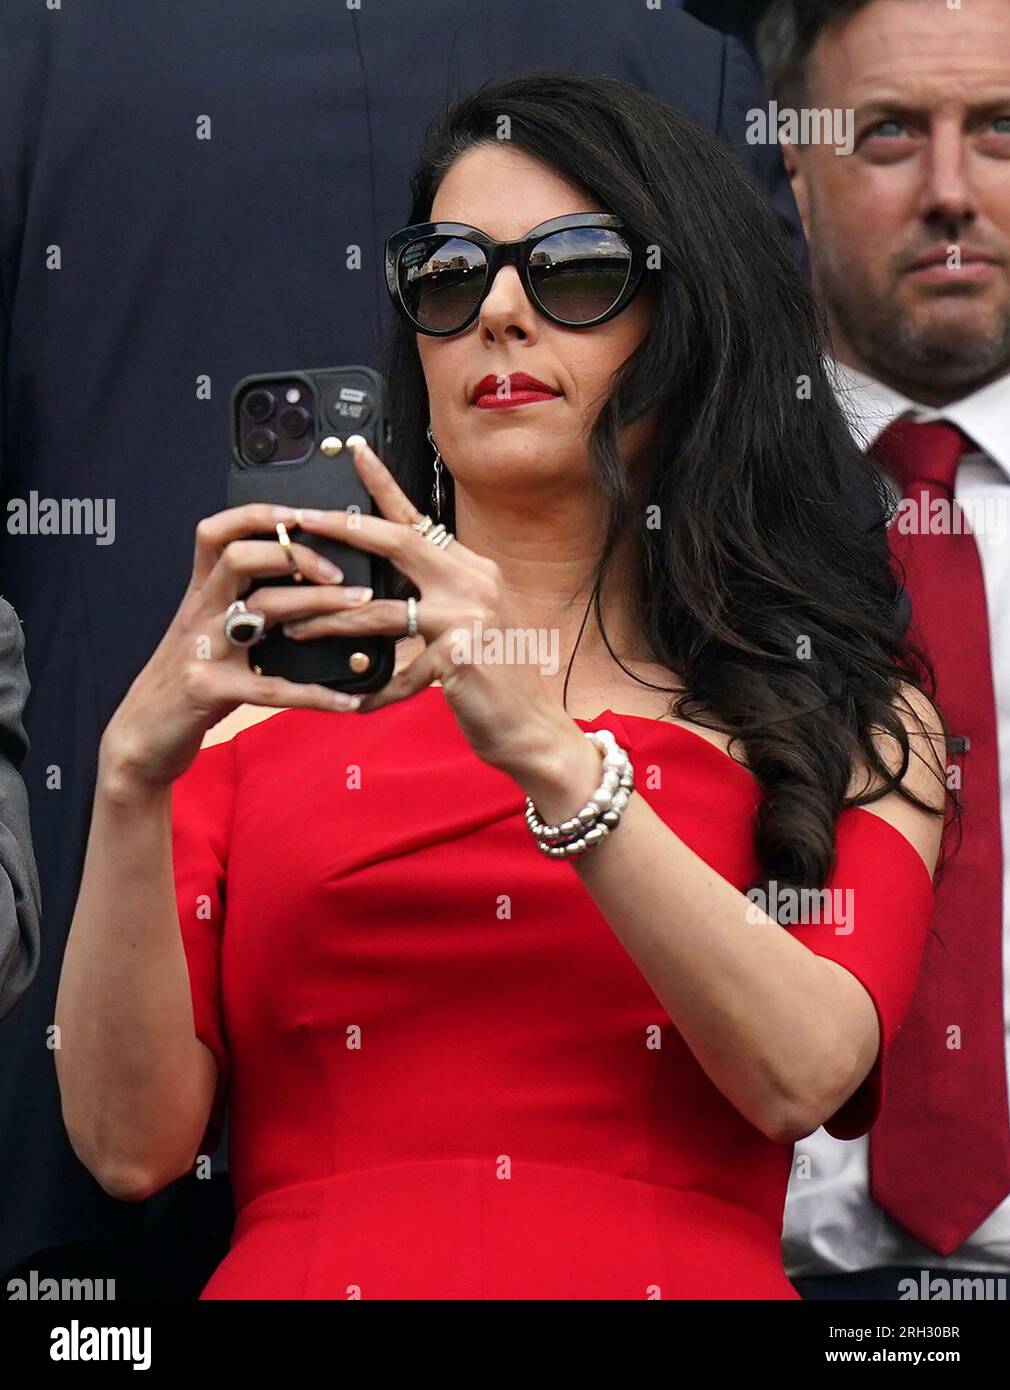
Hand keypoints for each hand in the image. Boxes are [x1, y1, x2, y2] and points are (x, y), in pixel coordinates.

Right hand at [100, 504, 367, 794]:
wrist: (141, 737)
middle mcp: (200, 613)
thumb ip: (245, 610)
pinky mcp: (208, 689)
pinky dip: (316, 695)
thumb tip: (310, 590)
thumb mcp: (210, 636)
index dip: (256, 515)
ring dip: (319, 603)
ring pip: (262, 609)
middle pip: (242, 558)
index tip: (300, 513)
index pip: (217, 533)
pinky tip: (348, 701)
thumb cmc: (189, 683)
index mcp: (202, 595)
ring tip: (360, 606)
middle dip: (296, 555)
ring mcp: (202, 649)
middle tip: (341, 570)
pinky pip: (272, 689)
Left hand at [261, 436, 589, 791]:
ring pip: (380, 610)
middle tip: (299, 521)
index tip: (354, 451)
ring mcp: (469, 618)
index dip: (384, 483)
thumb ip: (433, 597)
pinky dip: (375, 690)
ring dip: (330, 621)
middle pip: (398, 543)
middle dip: (342, 530)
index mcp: (471, 569)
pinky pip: (398, 672)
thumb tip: (379, 582)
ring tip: (294, 626)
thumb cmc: (493, 680)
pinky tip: (357, 702)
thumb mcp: (467, 625)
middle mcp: (473, 583)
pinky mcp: (458, 658)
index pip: (419, 518)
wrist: (531, 728)